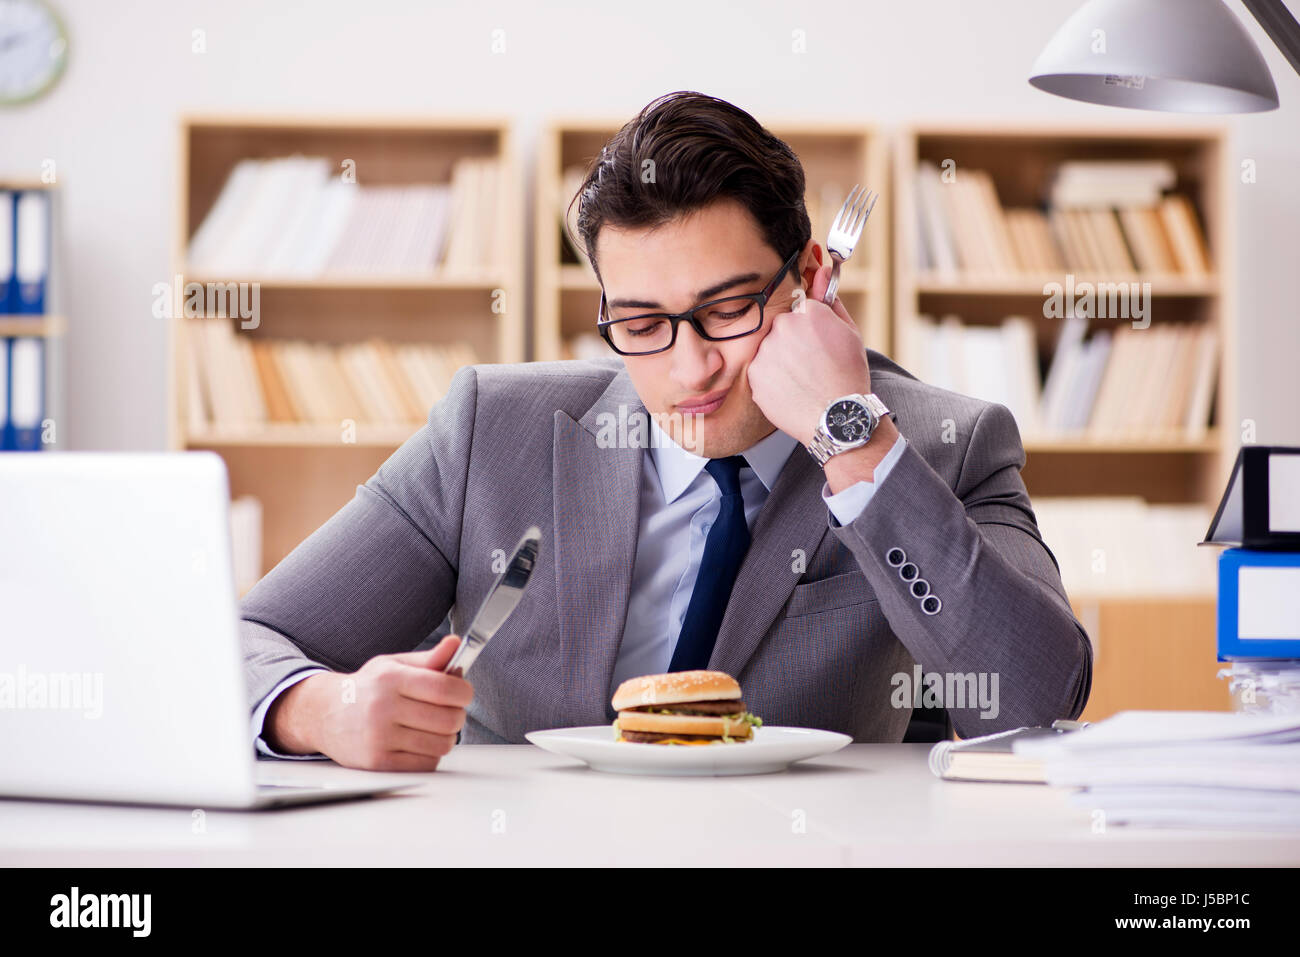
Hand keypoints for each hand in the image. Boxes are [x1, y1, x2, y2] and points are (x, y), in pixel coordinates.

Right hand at [267, 634, 472, 770]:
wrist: (324, 714)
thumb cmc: (367, 688)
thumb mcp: (394, 665)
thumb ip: (429, 659)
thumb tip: (456, 644)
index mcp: (391, 678)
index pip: (445, 688)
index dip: (464, 692)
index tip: (463, 693)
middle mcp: (383, 707)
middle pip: (449, 719)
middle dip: (457, 715)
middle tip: (448, 711)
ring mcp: (379, 737)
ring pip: (442, 744)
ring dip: (445, 737)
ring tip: (432, 727)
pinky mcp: (378, 763)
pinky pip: (427, 763)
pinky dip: (430, 754)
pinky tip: (418, 742)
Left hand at [746, 257, 870, 446]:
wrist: (837, 418)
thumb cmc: (848, 376)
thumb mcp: (849, 332)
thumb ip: (830, 300)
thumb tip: (821, 270)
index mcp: (806, 312)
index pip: (801, 310)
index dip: (811, 330)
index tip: (818, 346)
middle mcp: (781, 328)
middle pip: (782, 328)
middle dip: (793, 343)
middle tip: (811, 365)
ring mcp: (765, 353)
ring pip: (768, 350)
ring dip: (780, 361)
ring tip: (802, 380)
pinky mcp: (754, 377)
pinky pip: (760, 372)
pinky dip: (772, 380)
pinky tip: (791, 390)